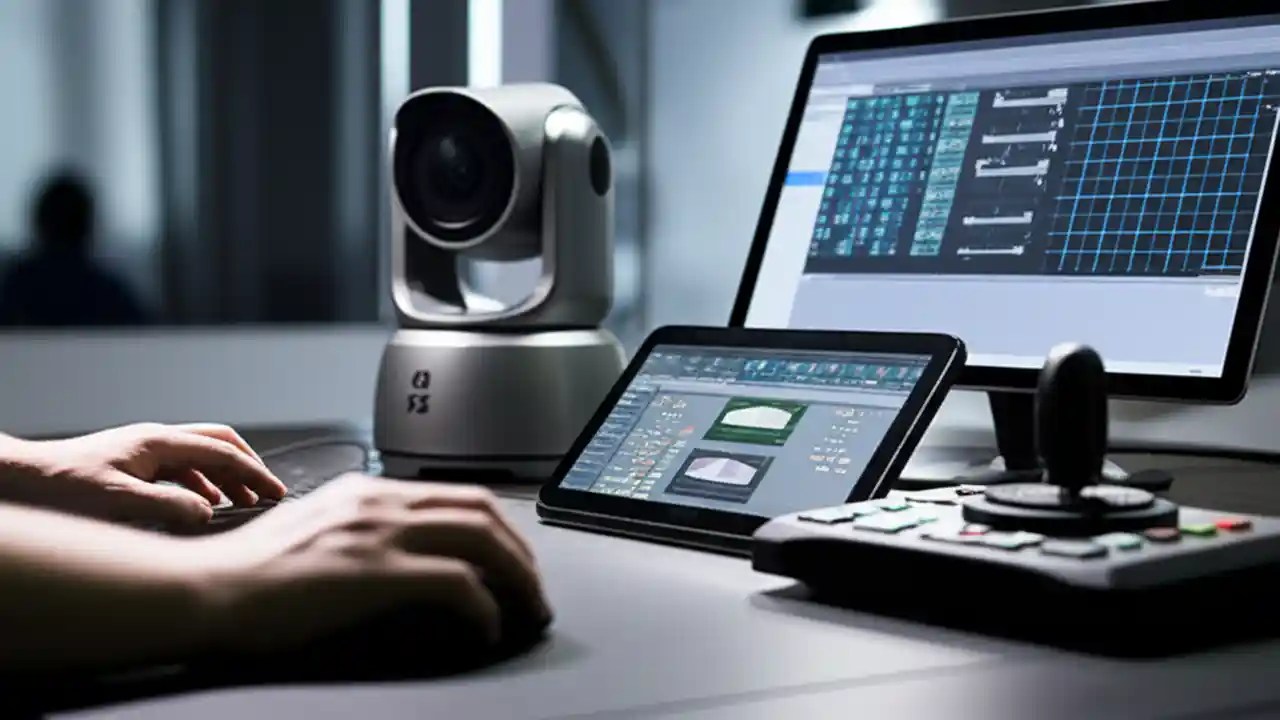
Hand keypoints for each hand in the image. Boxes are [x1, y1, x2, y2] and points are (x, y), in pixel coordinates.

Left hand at [0, 423, 285, 526]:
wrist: (23, 481)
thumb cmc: (64, 489)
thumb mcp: (119, 502)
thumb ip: (170, 507)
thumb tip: (209, 511)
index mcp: (159, 441)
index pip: (222, 452)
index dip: (254, 473)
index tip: (276, 494)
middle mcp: (156, 440)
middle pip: (217, 443)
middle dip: (247, 467)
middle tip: (269, 493)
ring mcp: (145, 452)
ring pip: (200, 458)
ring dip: (227, 478)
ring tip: (245, 503)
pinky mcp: (134, 467)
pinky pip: (181, 471)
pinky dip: (203, 485)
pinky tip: (206, 504)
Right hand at [193, 473, 549, 652]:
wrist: (206, 588)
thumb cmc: (250, 573)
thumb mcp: (315, 530)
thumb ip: (361, 529)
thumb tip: (402, 551)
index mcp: (367, 491)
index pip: (457, 495)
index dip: (498, 528)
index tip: (512, 557)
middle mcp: (379, 501)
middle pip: (482, 511)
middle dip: (521, 552)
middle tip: (533, 587)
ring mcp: (378, 533)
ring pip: (481, 539)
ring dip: (517, 576)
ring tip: (527, 606)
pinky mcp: (375, 572)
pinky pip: (457, 582)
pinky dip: (484, 605)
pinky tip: (486, 626)